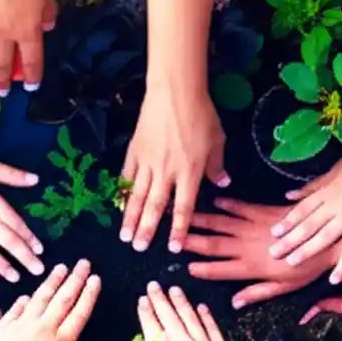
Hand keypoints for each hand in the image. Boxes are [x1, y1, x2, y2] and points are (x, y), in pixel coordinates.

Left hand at [0, 260, 108, 340]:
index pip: (79, 313)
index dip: (88, 295)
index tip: (95, 278)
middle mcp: (44, 327)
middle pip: (62, 299)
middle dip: (75, 279)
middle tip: (83, 263)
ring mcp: (22, 324)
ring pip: (41, 298)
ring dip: (52, 282)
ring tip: (61, 268)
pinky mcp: (4, 327)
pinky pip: (17, 308)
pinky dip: (25, 300)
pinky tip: (28, 294)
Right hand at [121, 85, 229, 253]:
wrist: (175, 92)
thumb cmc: (201, 115)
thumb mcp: (217, 141)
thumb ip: (217, 166)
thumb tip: (222, 183)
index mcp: (190, 172)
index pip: (183, 208)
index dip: (178, 230)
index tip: (173, 248)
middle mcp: (167, 171)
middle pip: (155, 207)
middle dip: (147, 230)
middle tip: (139, 248)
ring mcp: (148, 162)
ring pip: (137, 195)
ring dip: (130, 218)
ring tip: (124, 236)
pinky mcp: (135, 151)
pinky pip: (127, 176)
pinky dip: (122, 192)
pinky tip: (118, 206)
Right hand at [136, 283, 256, 340]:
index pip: (152, 330)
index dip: (146, 313)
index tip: (142, 299)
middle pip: (169, 318)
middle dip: (160, 300)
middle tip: (154, 285)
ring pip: (190, 318)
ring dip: (181, 302)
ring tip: (174, 289)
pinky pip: (212, 328)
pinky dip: (206, 316)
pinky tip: (202, 307)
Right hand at [184, 198, 337, 308]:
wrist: (326, 239)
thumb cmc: (306, 267)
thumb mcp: (284, 288)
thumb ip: (257, 293)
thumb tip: (235, 302)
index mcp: (251, 267)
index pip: (220, 269)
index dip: (202, 269)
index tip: (185, 268)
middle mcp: (247, 246)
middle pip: (213, 244)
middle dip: (190, 241)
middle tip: (170, 238)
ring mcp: (253, 227)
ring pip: (221, 223)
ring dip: (200, 220)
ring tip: (183, 216)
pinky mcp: (263, 212)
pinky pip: (240, 206)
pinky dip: (226, 203)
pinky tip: (213, 199)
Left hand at [269, 140, 341, 283]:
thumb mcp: (335, 171)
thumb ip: (313, 186)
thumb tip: (288, 195)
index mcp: (327, 191)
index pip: (302, 209)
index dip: (287, 222)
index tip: (272, 233)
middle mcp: (335, 204)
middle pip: (308, 224)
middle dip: (289, 240)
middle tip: (272, 253)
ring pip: (325, 236)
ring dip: (307, 250)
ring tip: (291, 263)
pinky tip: (333, 278)